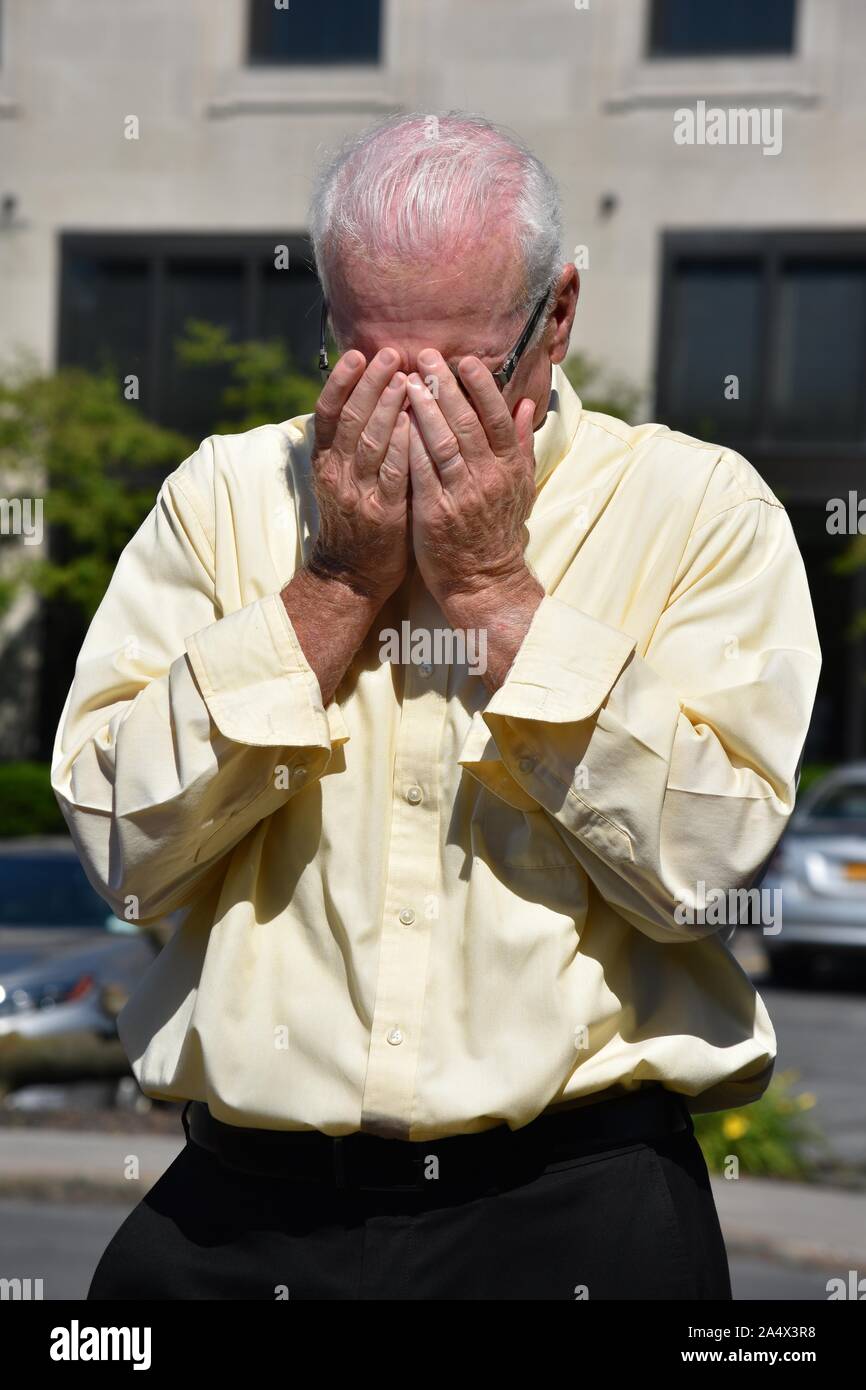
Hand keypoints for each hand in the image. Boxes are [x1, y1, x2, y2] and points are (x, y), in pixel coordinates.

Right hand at [308, 347, 409, 601]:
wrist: (351, 573)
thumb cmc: (356, 517)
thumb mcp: (343, 476)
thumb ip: (354, 440)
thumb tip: (370, 396)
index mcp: (325, 460)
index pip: (327, 412)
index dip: (341, 382)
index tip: (356, 354)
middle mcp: (336, 472)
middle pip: (350, 419)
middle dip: (369, 384)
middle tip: (388, 353)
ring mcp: (357, 493)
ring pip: (369, 442)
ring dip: (386, 408)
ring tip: (403, 378)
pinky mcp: (381, 513)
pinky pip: (392, 473)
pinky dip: (402, 446)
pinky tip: (413, 423)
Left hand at [405, 349, 536, 606]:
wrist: (485, 582)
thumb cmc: (499, 532)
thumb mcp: (521, 487)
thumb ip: (521, 444)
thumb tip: (528, 404)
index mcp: (510, 468)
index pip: (497, 417)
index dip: (482, 386)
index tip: (465, 360)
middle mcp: (488, 478)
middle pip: (468, 422)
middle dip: (446, 386)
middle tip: (426, 356)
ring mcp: (462, 495)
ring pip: (443, 442)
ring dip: (424, 408)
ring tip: (407, 380)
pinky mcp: (435, 512)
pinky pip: (420, 471)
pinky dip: (408, 444)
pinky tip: (395, 421)